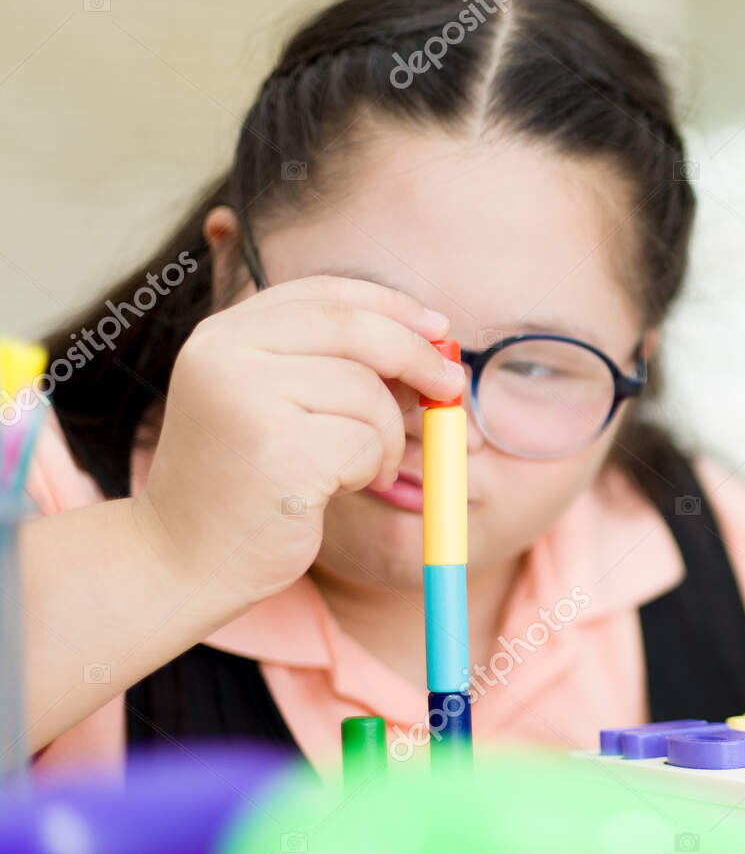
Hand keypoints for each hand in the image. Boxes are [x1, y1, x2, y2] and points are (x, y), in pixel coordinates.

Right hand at [138, 275, 463, 604]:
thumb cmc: (245, 484)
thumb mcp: (278, 405)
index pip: (325, 293)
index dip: (392, 305)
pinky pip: (364, 441)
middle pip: (355, 329)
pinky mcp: (277, 448)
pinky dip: (370, 468)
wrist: (183, 559)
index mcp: (224, 334)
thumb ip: (334, 364)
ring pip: (368, 392)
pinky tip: (334, 489)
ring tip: (358, 468)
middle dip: (418, 356)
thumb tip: (433, 339)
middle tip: (452, 385)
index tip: (439, 326)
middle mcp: (225, 354)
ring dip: (385, 435)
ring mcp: (246, 398)